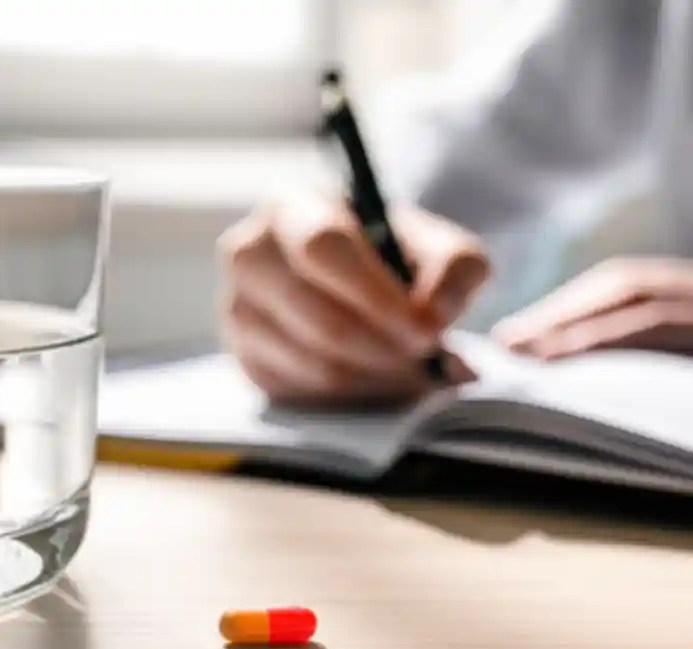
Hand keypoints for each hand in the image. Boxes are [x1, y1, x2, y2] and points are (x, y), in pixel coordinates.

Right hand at [217, 194, 488, 404]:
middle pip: (319, 318)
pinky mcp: (243, 356)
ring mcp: (238, 308)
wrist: (351, 279)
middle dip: (385, 349)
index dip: (377, 296)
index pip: (323, 247)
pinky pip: (301, 392)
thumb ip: (454, 269)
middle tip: (428, 361)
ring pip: (313, 364)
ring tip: (414, 373)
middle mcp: (250, 253)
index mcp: (294, 207)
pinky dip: (351, 396)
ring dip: (375, 378)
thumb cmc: (394, 255)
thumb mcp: (439, 246)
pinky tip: (379, 379)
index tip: (426, 331)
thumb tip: (432, 317)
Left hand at [492, 254, 692, 358]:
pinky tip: (566, 353)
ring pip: (636, 292)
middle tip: (506, 341)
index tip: (534, 333)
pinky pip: (669, 321)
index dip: (585, 307)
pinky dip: (609, 332)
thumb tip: (677, 382)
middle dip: (561, 308)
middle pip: (628, 282)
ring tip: (522, 346)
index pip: (648, 288)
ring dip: (571, 316)